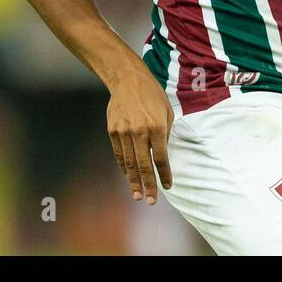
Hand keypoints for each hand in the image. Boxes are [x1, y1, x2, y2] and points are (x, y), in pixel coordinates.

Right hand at [105, 64, 174, 203]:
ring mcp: (124, 132)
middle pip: (144, 165)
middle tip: (151, 201)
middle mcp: (140, 132)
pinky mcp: (113, 132)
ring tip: (138, 195)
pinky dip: (124, 167)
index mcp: (157, 127)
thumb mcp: (167, 111)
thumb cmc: (152, 95)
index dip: (164, 174)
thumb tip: (163, 154)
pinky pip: (119, 154)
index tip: (168, 186)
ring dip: (134, 181)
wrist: (127, 80)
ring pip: (130, 163)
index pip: (161, 158)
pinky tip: (129, 177)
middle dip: (148, 185)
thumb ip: (166, 133)